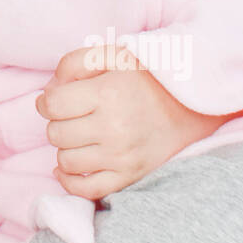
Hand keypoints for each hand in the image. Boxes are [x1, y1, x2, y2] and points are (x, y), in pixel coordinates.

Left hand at [35, 43, 226, 199]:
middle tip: (71, 115)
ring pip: (66, 161)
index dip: (46, 101)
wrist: (196, 103)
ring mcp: (123, 157)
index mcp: (109, 93)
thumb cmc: (150, 75)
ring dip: (65, 147)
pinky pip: (87, 189)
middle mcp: (114, 128)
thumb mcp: (114, 53)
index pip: (52, 105)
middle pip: (56, 133)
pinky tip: (68, 168)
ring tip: (79, 135)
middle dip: (57, 122)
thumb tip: (49, 89)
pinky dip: (70, 181)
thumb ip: (75, 63)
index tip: (53, 100)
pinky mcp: (131, 176)